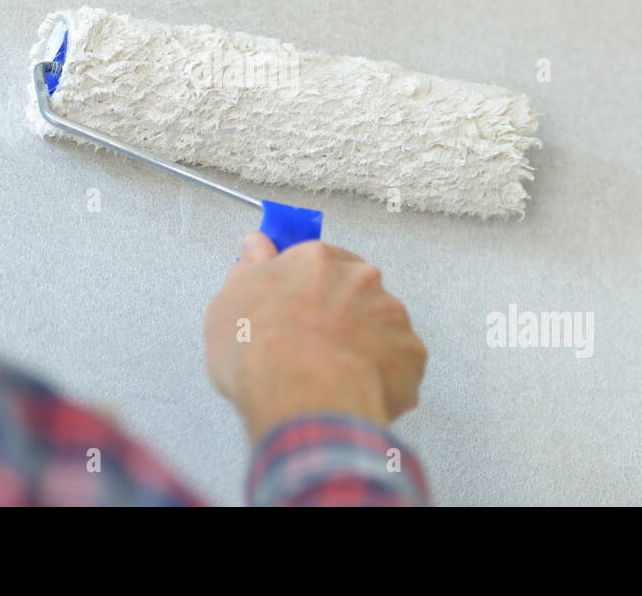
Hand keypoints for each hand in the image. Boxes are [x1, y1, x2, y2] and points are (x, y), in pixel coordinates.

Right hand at [204, 233, 426, 443]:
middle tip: (314, 348)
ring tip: (333, 376)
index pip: (319, 262)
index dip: (308, 289)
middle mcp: (360, 278)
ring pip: (380, 327)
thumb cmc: (262, 351)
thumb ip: (250, 265)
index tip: (299, 308)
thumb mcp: (231, 300)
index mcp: (318, 260)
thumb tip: (257, 244)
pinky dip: (382, 378)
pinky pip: (399, 364)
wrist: (302, 396)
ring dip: (363, 345)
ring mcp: (391, 315)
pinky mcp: (411, 354)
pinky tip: (355, 392)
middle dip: (340, 315)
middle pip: (355, 291)